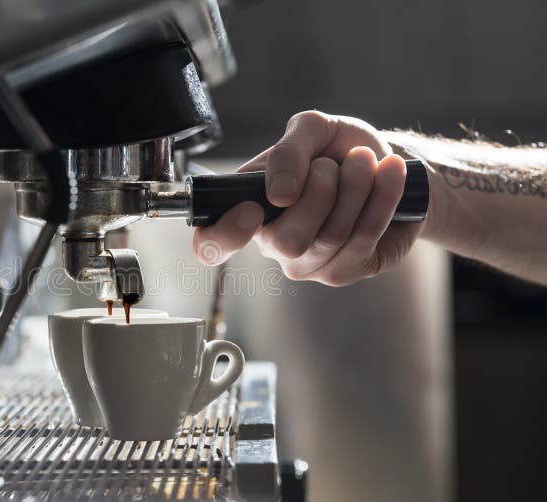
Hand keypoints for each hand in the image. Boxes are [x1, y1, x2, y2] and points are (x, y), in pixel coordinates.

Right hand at [193, 110, 422, 285]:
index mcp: (246, 209)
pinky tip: (390, 172)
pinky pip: (364, 238)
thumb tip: (278, 192)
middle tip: (332, 164)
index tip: (252, 210)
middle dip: (320, 191)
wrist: (384, 163)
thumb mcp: (310, 130)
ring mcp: (306, 264)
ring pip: (331, 236)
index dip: (223, 236)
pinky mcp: (344, 271)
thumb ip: (288, 150)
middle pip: (287, 240)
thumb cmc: (336, 149)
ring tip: (365, 159)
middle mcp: (271, 243)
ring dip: (356, 186)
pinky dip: (382, 197)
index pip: (211, 244)